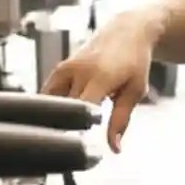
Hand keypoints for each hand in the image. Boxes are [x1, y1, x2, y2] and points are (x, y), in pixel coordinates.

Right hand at [40, 9, 159, 151]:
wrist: (127, 32)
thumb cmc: (135, 63)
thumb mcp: (135, 91)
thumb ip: (121, 120)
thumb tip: (114, 150)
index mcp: (99, 76)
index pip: (81, 110)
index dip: (78, 133)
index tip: (80, 152)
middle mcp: (78, 71)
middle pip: (63, 110)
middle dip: (65, 130)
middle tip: (69, 152)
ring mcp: (65, 68)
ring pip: (51, 103)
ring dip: (55, 119)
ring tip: (60, 135)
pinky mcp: (59, 69)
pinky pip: (49, 95)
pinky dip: (53, 108)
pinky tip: (57, 120)